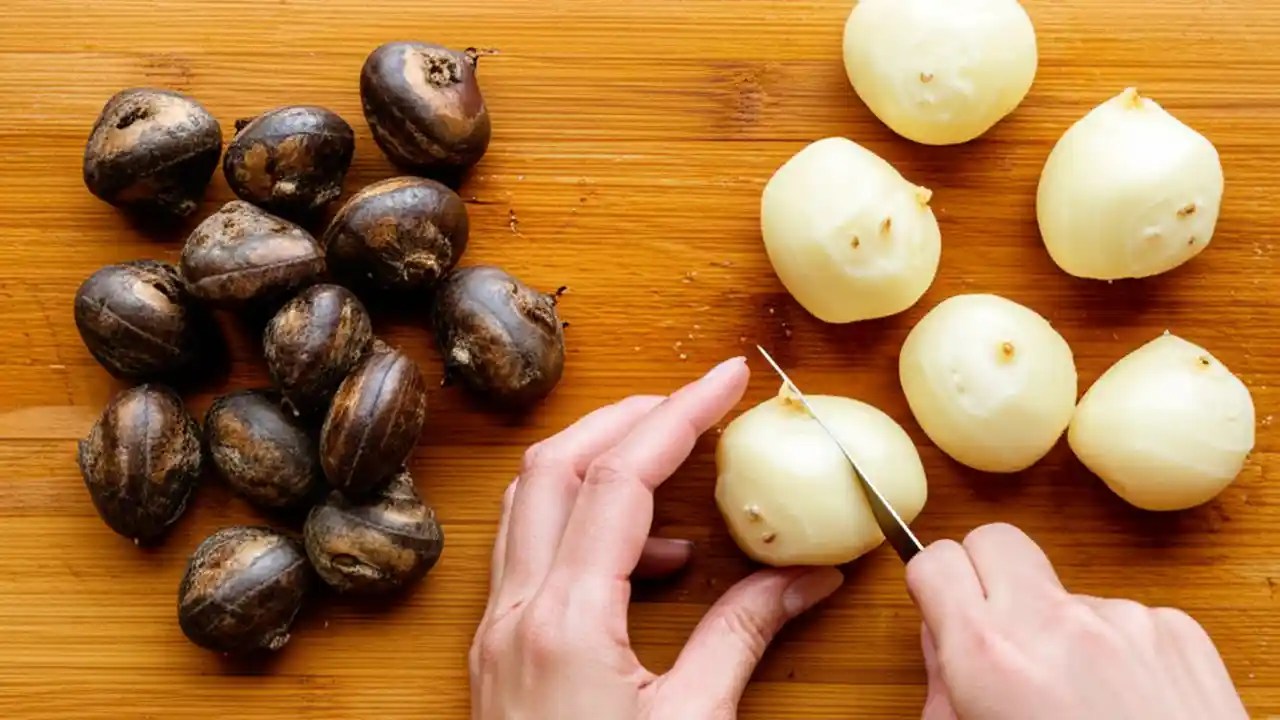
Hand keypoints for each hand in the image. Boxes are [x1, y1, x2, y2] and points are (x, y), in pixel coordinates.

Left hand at [470, 357, 843, 719]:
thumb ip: (746, 636)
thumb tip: (811, 578)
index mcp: (565, 621)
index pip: (621, 476)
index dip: (679, 413)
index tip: (728, 376)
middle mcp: (514, 611)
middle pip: (555, 464)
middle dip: (628, 416)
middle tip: (695, 403)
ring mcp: (496, 630)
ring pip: (532, 502)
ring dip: (599, 464)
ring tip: (677, 468)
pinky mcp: (497, 651)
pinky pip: (532, 554)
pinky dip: (587, 527)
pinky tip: (654, 561)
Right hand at [907, 523, 1247, 719]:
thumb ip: (948, 684)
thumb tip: (943, 639)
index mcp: (988, 656)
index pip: (935, 561)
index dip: (934, 585)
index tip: (943, 609)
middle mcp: (1054, 623)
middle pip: (996, 541)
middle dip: (987, 574)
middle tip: (997, 628)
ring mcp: (1121, 619)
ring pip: (1064, 592)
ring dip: (1060, 629)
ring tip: (1080, 699)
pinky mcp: (1175, 630)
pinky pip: (1123, 618)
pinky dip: (1117, 652)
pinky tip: (1126, 703)